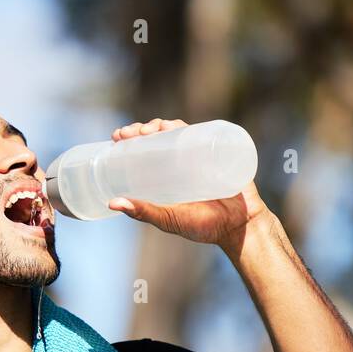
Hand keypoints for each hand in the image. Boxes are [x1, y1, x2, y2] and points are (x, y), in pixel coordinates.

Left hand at [107, 118, 270, 251]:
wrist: (241, 226)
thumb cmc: (204, 227)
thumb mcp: (169, 219)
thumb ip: (144, 212)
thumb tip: (111, 203)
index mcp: (167, 174)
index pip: (145, 150)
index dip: (130, 139)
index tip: (116, 137)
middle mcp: (182, 161)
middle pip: (159, 136)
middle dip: (142, 129)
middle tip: (128, 133)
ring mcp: (200, 154)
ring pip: (178, 131)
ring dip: (161, 124)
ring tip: (150, 130)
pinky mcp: (218, 151)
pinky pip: (203, 133)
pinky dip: (187, 127)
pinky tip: (174, 126)